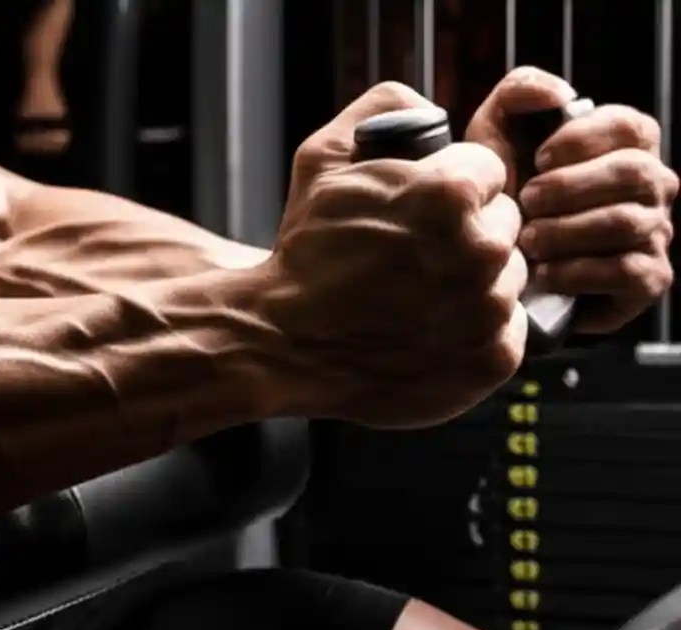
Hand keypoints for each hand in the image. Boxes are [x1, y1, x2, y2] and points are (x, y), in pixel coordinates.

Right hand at [268, 82, 526, 428]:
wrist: (284, 342)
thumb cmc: (303, 254)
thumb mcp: (322, 158)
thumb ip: (385, 108)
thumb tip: (432, 107)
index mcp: (450, 194)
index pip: (487, 172)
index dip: (449, 186)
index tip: (417, 212)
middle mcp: (481, 251)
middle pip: (505, 224)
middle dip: (466, 232)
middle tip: (414, 254)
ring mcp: (490, 311)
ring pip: (506, 277)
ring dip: (472, 281)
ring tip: (417, 293)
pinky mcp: (492, 359)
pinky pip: (506, 329)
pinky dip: (474, 330)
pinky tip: (429, 326)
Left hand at [466, 66, 677, 333]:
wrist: (494, 266)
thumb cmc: (502, 193)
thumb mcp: (495, 136)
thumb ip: (518, 94)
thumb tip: (559, 93)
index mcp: (626, 145)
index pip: (630, 125)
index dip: (584, 139)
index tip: (538, 158)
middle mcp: (651, 185)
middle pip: (633, 173)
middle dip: (570, 188)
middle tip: (525, 202)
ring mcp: (655, 231)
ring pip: (626, 223)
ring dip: (566, 232)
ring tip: (527, 240)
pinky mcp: (649, 278)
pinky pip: (627, 271)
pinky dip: (577, 272)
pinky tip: (543, 273)